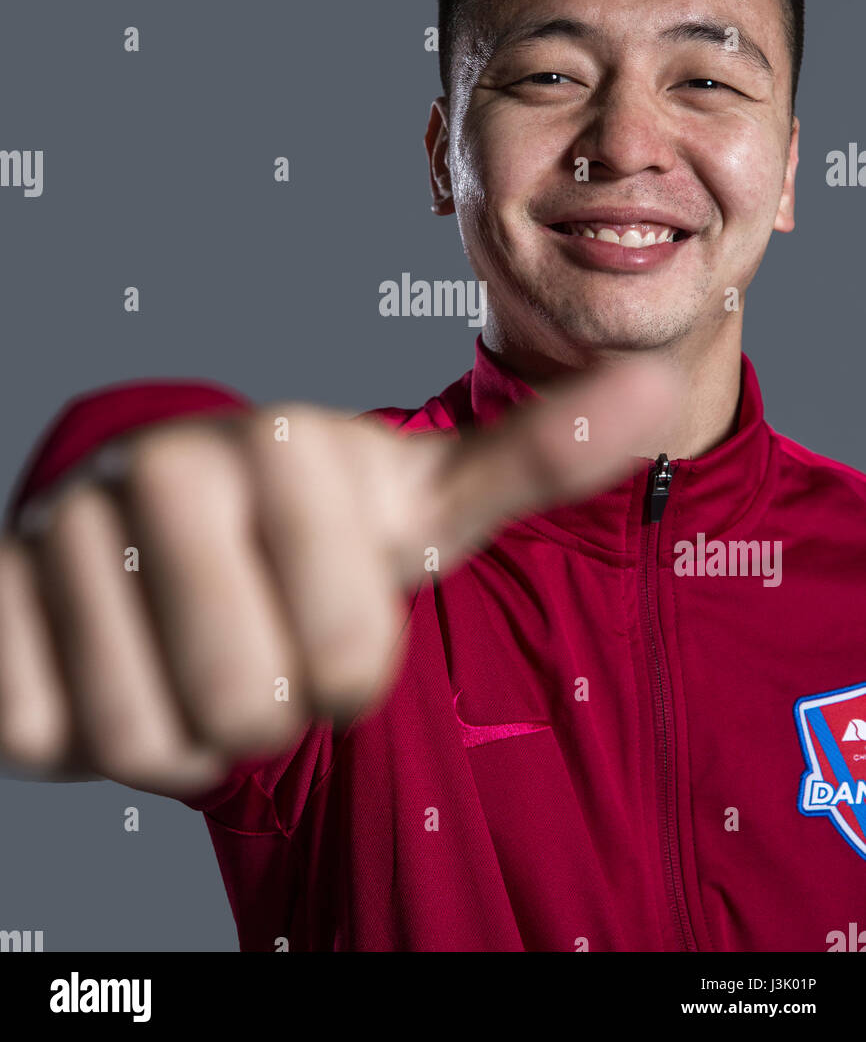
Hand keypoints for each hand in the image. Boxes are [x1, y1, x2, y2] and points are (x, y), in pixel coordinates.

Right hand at [0, 357, 676, 794]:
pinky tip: (104, 663)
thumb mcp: (420, 499)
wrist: (153, 528)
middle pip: (245, 705)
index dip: (349, 672)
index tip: (330, 613)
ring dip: (178, 731)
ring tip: (183, 655)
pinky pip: (39, 733)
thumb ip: (536, 457)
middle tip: (254, 649)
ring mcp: (60, 528)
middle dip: (263, 710)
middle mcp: (165, 468)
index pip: (350, 659)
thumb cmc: (307, 530)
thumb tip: (661, 390)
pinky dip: (83, 734)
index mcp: (282, 446)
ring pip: (141, 738)